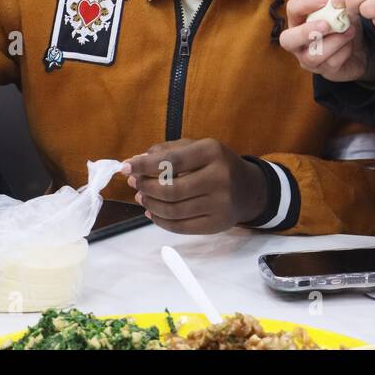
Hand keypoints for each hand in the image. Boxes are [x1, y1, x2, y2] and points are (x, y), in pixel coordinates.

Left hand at [123, 138, 268, 233]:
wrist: (249, 190)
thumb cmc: (216, 164)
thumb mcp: (197, 147)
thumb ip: (167, 151)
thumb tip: (136, 161)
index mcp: (212, 152)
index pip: (171, 161)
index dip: (144, 165)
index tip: (125, 167)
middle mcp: (219, 178)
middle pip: (170, 189)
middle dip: (146, 187)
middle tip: (134, 183)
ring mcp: (220, 204)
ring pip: (173, 210)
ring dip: (150, 204)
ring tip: (142, 196)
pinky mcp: (217, 225)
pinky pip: (180, 227)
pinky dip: (160, 220)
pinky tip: (152, 212)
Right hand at [279, 0, 368, 82]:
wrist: (361, 50)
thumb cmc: (345, 26)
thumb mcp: (343, 12)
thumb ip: (337, 6)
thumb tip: (336, 3)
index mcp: (299, 21)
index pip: (292, 8)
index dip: (306, 3)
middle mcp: (297, 42)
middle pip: (286, 39)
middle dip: (305, 32)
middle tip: (326, 25)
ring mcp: (307, 59)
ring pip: (312, 55)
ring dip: (334, 41)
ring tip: (349, 31)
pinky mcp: (323, 72)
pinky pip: (330, 63)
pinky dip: (344, 51)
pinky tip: (350, 45)